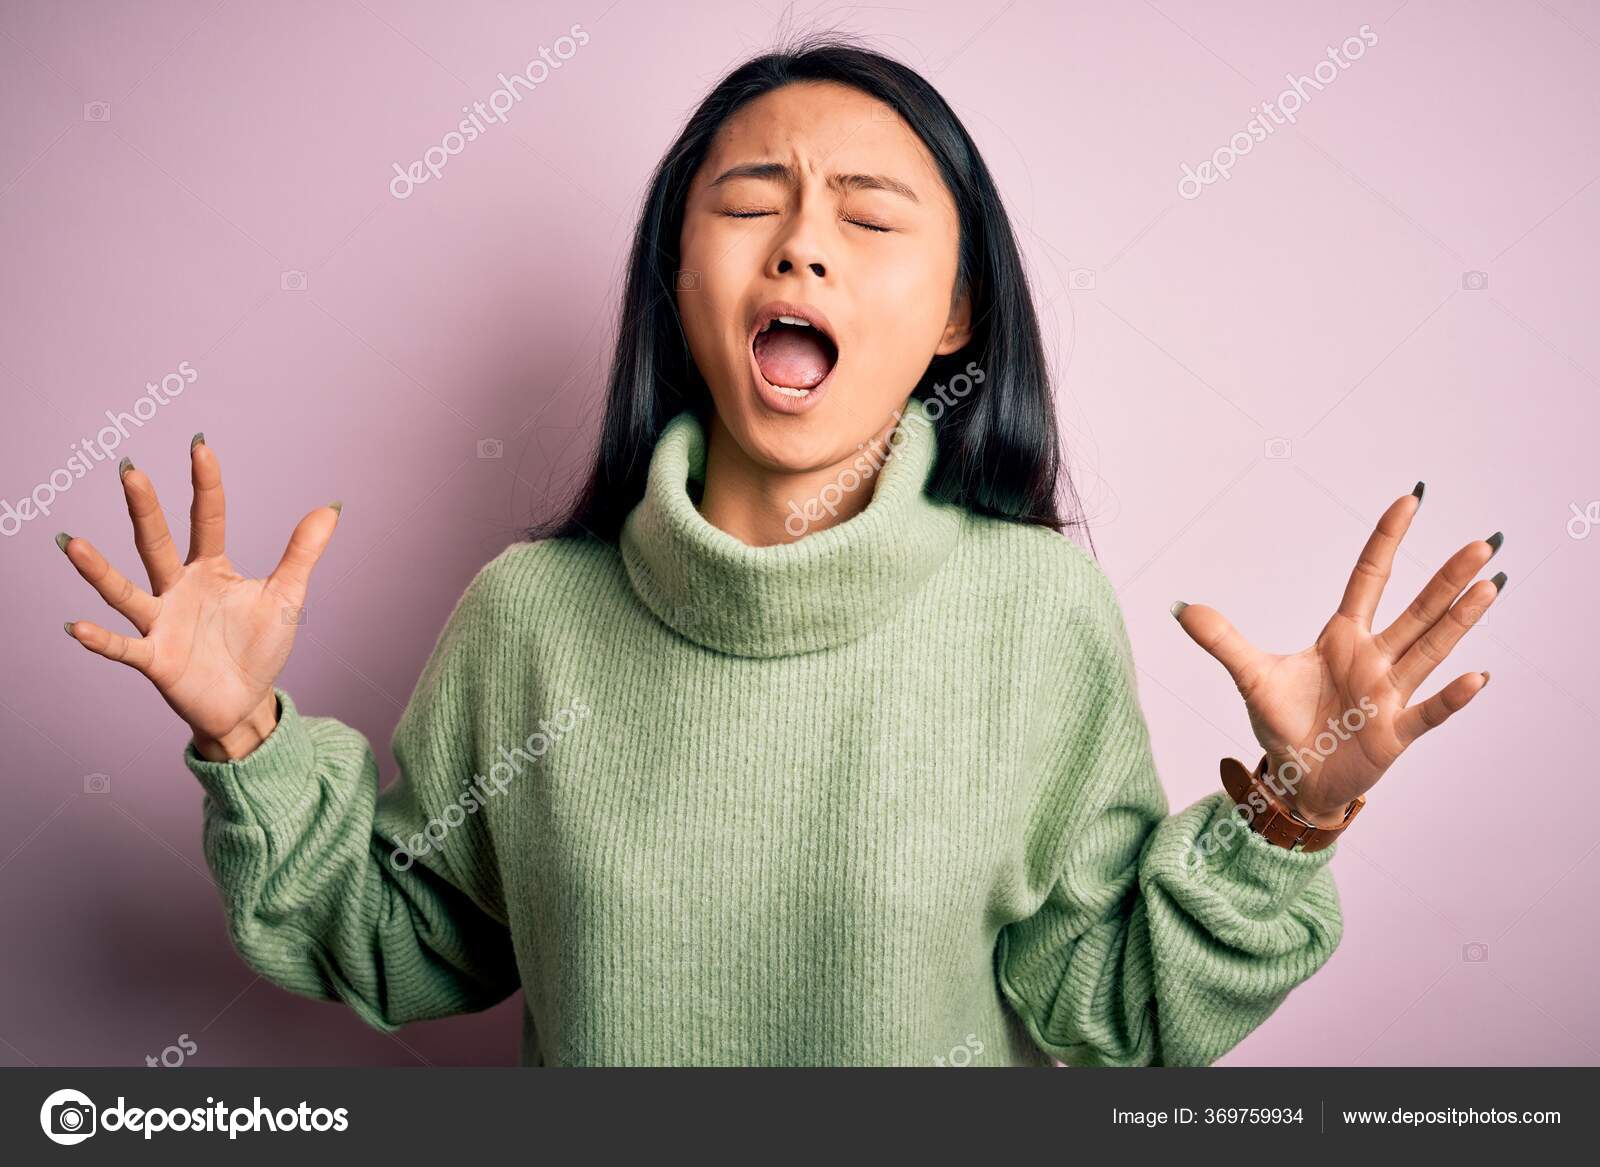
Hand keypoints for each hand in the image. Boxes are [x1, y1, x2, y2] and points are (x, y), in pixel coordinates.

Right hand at [57, 435, 341, 761]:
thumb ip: (302, 552)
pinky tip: (76, 626)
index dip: (206, 485)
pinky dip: (101, 640)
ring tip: (75, 545)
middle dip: (145, 509)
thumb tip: (331, 507)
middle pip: (158, 544)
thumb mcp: (286, 596)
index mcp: (210, 569)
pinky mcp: (155, 659)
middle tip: (130, 471)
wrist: (246, 701)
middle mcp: (178, 589)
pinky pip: (124, 647)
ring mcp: (162, 622)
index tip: (200, 446)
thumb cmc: (259, 646)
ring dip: (100, 571)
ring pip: (126, 592)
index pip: (207, 519)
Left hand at [1173, 484, 1500, 826]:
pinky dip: (1450, 698)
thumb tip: (1183, 607)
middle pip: (1415, 611)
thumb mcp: (1251, 677)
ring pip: (1429, 651)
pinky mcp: (1394, 734)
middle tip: (1479, 543)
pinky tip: (1476, 676)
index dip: (1387, 541)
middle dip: (1445, 579)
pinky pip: (1427, 712)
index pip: (1369, 579)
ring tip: (1490, 586)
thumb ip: (1222, 641)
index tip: (1409, 500)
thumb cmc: (1283, 723)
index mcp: (1342, 637)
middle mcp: (1374, 659)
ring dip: (1458, 622)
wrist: (1296, 779)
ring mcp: (1389, 695)